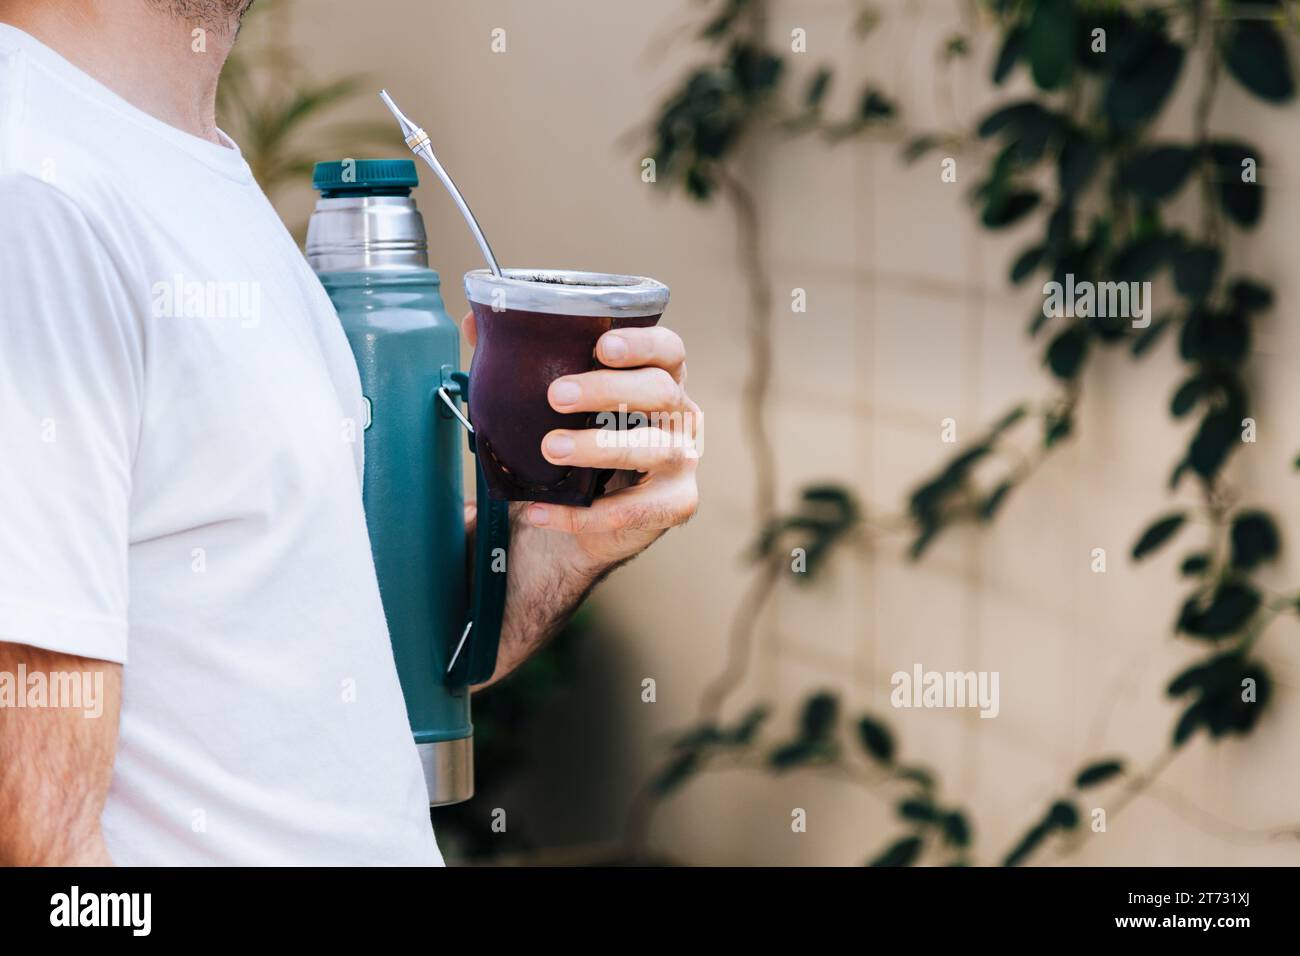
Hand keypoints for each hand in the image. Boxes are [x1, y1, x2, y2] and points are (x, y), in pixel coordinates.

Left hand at [462, 312, 701, 576]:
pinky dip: (581, 515)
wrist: (586, 524)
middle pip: (660, 392)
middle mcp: (679, 415)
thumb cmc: (580, 444)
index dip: (641, 343)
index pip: (667, 349)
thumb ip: (521, 362)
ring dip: (599, 448)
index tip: (602, 345)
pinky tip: (539, 509)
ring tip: (552, 447)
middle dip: (608, 390)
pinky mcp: (674, 503)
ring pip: (653, 449)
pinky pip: (630, 510)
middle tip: (557, 395)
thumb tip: (475, 322)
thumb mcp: (555, 402)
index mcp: (659, 378)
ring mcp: (681, 461)